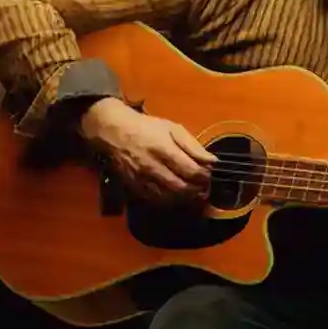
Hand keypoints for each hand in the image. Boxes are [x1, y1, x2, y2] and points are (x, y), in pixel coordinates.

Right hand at [78, 97, 216, 206]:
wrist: (115, 133)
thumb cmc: (147, 127)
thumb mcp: (173, 128)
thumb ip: (193, 146)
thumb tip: (212, 161)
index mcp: (164, 150)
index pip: (191, 171)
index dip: (205, 176)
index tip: (210, 174)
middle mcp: (153, 168)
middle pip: (182, 188)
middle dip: (198, 190)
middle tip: (205, 187)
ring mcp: (143, 180)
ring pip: (171, 197)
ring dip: (186, 198)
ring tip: (194, 191)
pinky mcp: (136, 188)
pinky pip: (158, 201)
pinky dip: (171, 200)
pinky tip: (177, 194)